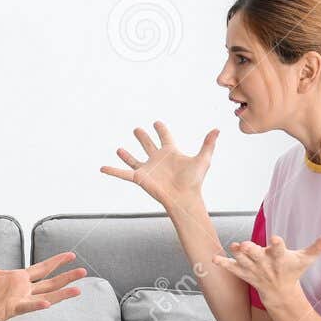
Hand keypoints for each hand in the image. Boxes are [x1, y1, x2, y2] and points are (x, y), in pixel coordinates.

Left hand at [0, 225, 86, 320]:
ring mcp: (19, 300)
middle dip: (67, 276)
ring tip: (78, 290)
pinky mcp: (11, 310)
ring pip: (46, 295)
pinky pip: (27, 306)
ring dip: (62, 293)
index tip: (70, 255)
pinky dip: (37, 304)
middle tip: (83, 271)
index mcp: (18, 278)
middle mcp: (22, 290)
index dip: (56, 261)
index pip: (42, 268)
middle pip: (50, 282)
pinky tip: (48, 302)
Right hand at [100, 121, 218, 209]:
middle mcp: (158, 160)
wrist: (184, 198)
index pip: (165, 137)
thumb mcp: (202, 159)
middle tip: (137, 129)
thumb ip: (208, 144)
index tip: (157, 122)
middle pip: (148, 145)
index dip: (161, 129)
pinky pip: (123, 173)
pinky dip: (112, 171)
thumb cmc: (194, 181)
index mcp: (171, 153)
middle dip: (142, 137)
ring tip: (119, 149)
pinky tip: (102, 168)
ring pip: (134, 159)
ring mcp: (148, 169)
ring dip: (126, 154)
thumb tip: (218, 129)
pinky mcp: (140, 178)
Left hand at [211, 233, 320, 303]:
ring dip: (237, 255)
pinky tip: (212, 259)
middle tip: (246, 244)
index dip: (278, 244)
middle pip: (257, 255)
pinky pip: (232, 269)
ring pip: (243, 260)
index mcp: (279, 258)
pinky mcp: (244, 273)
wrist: (279, 293)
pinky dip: (223, 264)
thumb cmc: (292, 271)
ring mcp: (253, 269)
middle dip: (251, 250)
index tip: (276, 238)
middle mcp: (265, 264)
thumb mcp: (306, 259)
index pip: (279, 250)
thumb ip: (318, 246)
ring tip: (233, 247)